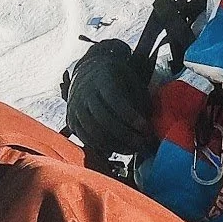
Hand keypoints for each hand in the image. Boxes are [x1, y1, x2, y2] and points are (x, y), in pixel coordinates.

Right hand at [61, 39, 154, 175]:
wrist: (88, 72)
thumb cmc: (116, 77)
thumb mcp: (131, 79)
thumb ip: (139, 99)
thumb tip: (150, 124)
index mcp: (102, 80)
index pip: (114, 100)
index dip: (130, 116)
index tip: (145, 128)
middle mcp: (85, 94)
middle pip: (103, 119)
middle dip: (125, 135)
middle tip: (142, 144)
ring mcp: (76, 109)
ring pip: (93, 132)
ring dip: (115, 145)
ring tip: (133, 149)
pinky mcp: (72, 122)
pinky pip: (86, 139)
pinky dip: (102, 147)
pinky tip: (117, 149)